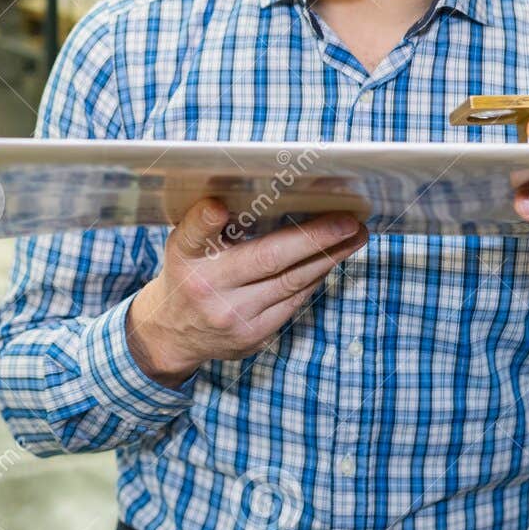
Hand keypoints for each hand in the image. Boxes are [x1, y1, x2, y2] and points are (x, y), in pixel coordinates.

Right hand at [126, 198, 367, 386]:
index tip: (218, 207)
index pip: (193, 233)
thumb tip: (264, 194)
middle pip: (266, 259)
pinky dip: (315, 277)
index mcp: (184, 255)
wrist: (173, 333)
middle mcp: (206, 286)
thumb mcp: (185, 243)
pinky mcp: (253, 335)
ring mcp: (232, 315)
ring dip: (329, 257)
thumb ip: (211, 223)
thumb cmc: (189, 272)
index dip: (206, 220)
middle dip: (314, 238)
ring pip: (291, 282)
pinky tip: (332, 259)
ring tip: (355, 236)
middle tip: (348, 221)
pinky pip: (293, 301)